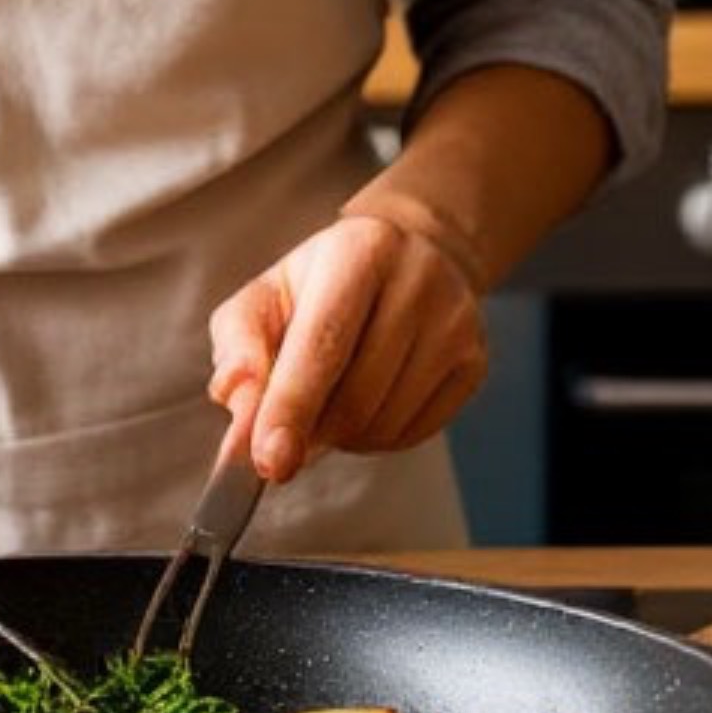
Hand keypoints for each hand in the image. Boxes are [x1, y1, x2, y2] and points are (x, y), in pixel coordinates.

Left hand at [205, 209, 488, 485]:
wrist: (406, 257)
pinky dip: (376, 439)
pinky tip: (365, 405)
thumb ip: (239, 348)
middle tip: (286, 432)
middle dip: (312, 431)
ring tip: (328, 402)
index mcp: (360, 251)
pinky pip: (415, 433)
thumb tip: (237, 410)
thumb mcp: (267, 296)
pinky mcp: (475, 363)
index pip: (323, 344)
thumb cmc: (323, 284)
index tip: (267, 462)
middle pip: (356, 395)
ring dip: (342, 438)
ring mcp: (455, 324)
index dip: (291, 407)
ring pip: (385, 423)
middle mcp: (418, 281)